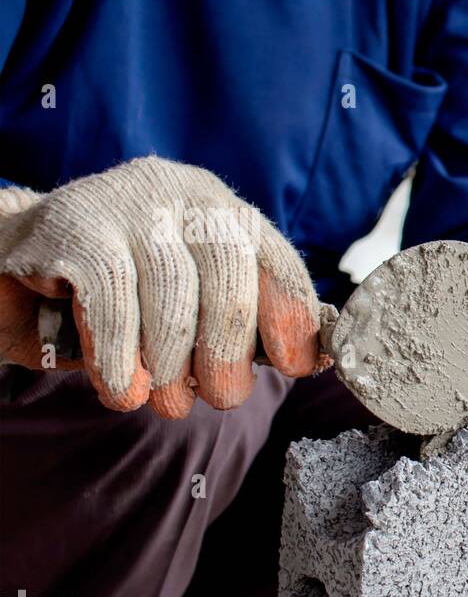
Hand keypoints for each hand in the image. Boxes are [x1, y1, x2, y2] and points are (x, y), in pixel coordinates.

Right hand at [0, 157, 324, 416]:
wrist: (9, 264)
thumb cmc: (115, 298)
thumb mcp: (188, 306)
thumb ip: (241, 323)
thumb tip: (310, 359)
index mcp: (220, 210)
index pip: (275, 260)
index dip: (290, 317)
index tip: (295, 367)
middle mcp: (181, 194)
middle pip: (230, 276)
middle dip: (228, 350)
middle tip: (221, 397)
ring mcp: (126, 202)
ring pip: (173, 292)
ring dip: (172, 362)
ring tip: (165, 402)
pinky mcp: (74, 225)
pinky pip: (113, 301)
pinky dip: (122, 357)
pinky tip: (123, 389)